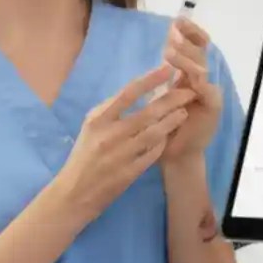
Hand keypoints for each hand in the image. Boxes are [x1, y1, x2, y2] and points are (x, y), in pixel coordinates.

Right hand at [54, 64, 197, 221]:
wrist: (74, 193)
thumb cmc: (83, 156)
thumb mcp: (90, 128)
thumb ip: (110, 110)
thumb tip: (135, 90)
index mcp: (97, 120)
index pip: (128, 93)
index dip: (150, 80)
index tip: (167, 69)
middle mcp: (109, 135)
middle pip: (147, 112)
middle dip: (171, 99)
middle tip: (188, 91)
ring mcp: (120, 155)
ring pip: (154, 133)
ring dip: (172, 121)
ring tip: (184, 112)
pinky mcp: (129, 173)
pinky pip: (152, 154)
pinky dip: (163, 143)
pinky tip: (171, 135)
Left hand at [159, 17, 222, 164]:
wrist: (176, 155)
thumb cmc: (165, 126)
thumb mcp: (159, 97)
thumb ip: (160, 78)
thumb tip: (157, 52)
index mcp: (188, 73)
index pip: (194, 45)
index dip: (189, 32)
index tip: (176, 21)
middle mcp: (200, 79)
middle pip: (200, 51)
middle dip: (187, 39)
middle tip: (174, 31)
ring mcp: (208, 91)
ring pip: (201, 67)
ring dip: (187, 57)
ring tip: (171, 49)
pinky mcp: (213, 106)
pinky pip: (207, 89)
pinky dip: (198, 80)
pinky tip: (190, 75)